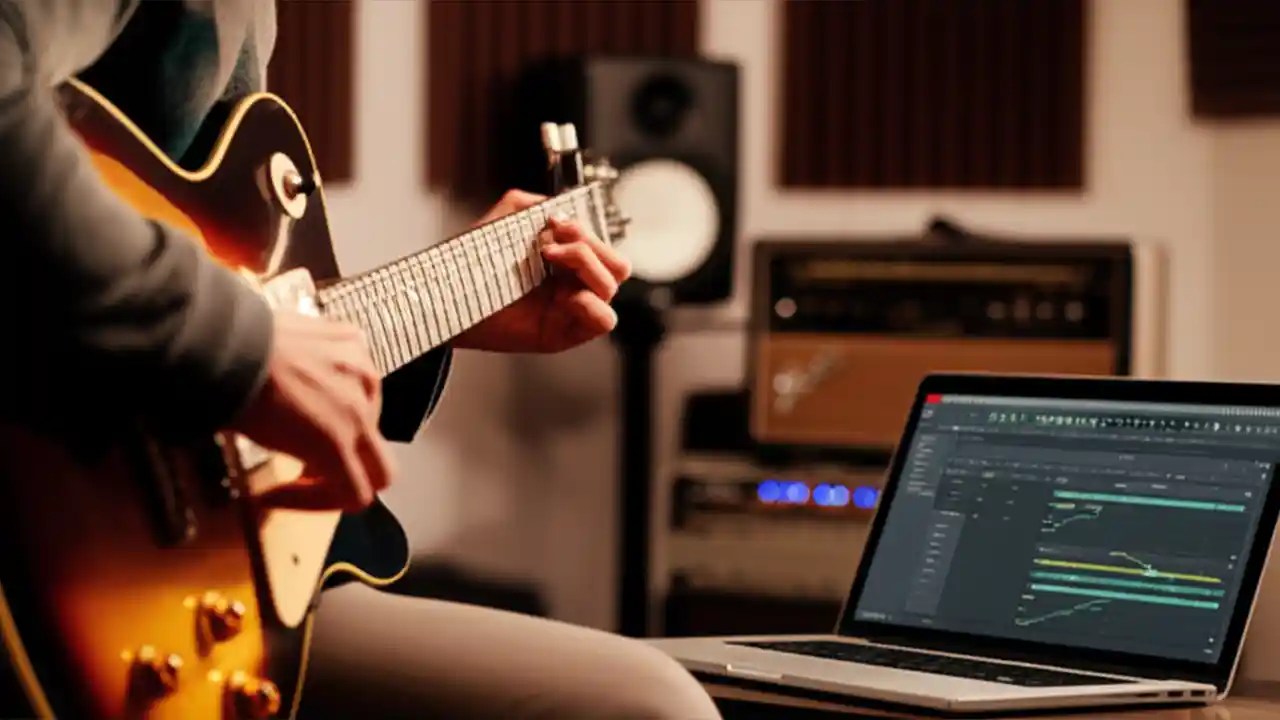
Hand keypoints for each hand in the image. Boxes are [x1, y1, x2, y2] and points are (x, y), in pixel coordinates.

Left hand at [228, 311, 392, 511]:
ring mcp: (362, 370)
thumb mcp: (270, 447)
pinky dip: (339, 379)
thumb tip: (310, 462)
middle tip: (314, 465)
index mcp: (338, 444)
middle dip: (355, 472)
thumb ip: (309, 461)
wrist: (225, 343)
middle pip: (383, 467)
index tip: (289, 492)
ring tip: (306, 411)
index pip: (359, 495)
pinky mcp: (352, 339)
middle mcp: (362, 410)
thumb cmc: (236, 397)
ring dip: (347, 421)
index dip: (324, 502)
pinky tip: (307, 374)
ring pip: (372, 412)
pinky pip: (358, 369)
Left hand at [455, 190, 631, 353]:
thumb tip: (561, 207)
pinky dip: (590, 303)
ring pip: (612, 285)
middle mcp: (572, 284)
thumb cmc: (470, 266)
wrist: (446, 298)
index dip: (586, 229)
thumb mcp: (503, 221)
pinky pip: (604, 319)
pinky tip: (563, 296)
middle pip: (617, 264)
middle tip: (555, 240)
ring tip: (548, 260)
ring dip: (585, 263)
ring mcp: (570, 309)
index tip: (555, 222)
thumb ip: (533, 205)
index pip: (603, 244)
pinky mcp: (564, 333)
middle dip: (590, 243)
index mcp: (565, 261)